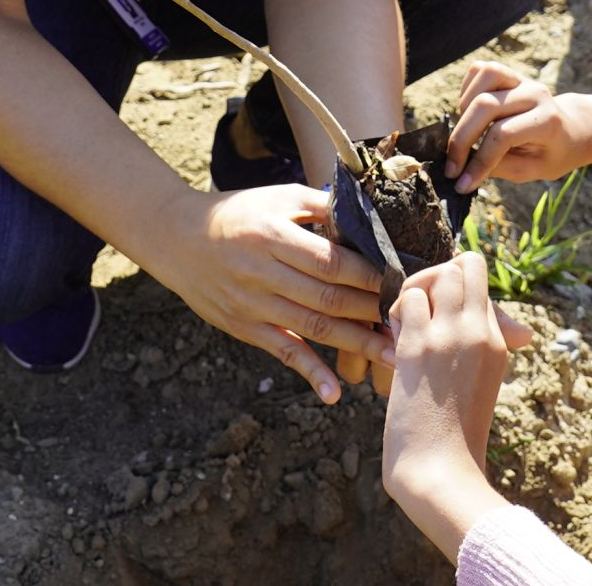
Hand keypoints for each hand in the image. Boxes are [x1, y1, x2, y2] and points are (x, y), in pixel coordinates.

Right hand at [145, 184, 390, 403]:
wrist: (178, 239)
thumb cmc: (237, 213)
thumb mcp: (277, 197)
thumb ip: (320, 205)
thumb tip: (368, 215)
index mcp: (273, 237)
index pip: (331, 261)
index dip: (369, 275)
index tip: (403, 283)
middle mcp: (262, 273)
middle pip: (328, 298)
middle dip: (373, 313)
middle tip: (412, 324)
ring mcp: (252, 304)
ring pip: (313, 328)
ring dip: (357, 345)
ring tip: (395, 358)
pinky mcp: (245, 328)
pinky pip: (283, 352)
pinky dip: (310, 373)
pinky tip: (334, 393)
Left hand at [382, 254, 519, 561]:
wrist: (442, 471)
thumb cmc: (454, 437)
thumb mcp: (481, 385)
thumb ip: (482, 348)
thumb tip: (515, 332)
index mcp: (498, 342)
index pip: (481, 280)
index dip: (455, 283)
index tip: (435, 309)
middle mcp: (480, 331)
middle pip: (465, 265)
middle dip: (434, 276)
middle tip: (416, 311)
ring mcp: (452, 335)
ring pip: (437, 274)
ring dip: (412, 292)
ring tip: (402, 328)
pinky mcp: (420, 346)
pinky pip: (406, 299)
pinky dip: (392, 312)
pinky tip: (390, 342)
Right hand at [447, 62, 591, 193]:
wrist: (571, 131)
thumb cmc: (551, 155)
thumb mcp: (532, 171)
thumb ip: (499, 168)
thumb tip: (462, 171)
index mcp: (546, 121)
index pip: (502, 136)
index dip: (479, 161)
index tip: (462, 183)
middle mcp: (535, 94)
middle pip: (485, 106)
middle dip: (461, 139)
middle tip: (452, 167)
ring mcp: (523, 80)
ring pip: (483, 76)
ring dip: (464, 108)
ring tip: (465, 133)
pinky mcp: (511, 74)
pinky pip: (480, 70)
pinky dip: (467, 90)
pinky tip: (469, 113)